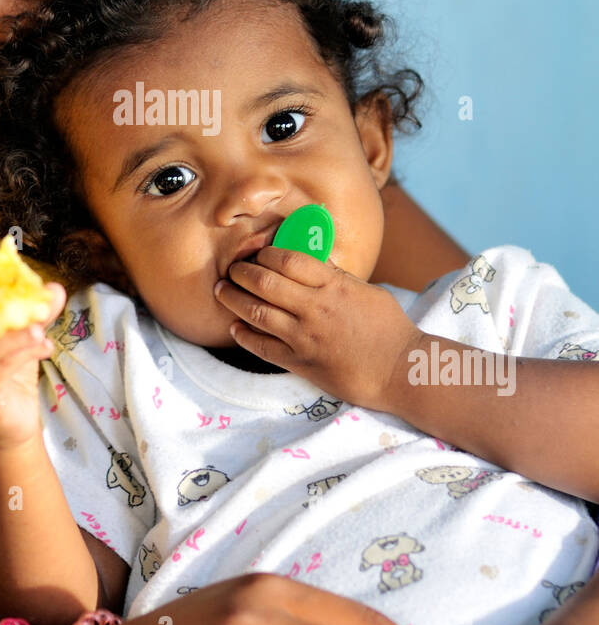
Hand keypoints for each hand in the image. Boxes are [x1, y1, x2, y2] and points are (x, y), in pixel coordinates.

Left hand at [214, 246, 423, 407]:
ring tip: (222, 291)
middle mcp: (315, 308)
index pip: (288, 259)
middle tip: (232, 269)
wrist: (401, 371)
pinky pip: (263, 347)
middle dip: (242, 272)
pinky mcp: (301, 363)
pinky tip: (235, 328)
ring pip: (256, 312)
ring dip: (233, 299)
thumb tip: (313, 261)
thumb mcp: (367, 291)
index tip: (259, 253)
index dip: (266, 253)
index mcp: (333, 285)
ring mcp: (305, 337)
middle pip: (265, 282)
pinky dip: (244, 336)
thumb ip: (337, 277)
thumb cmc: (390, 328)